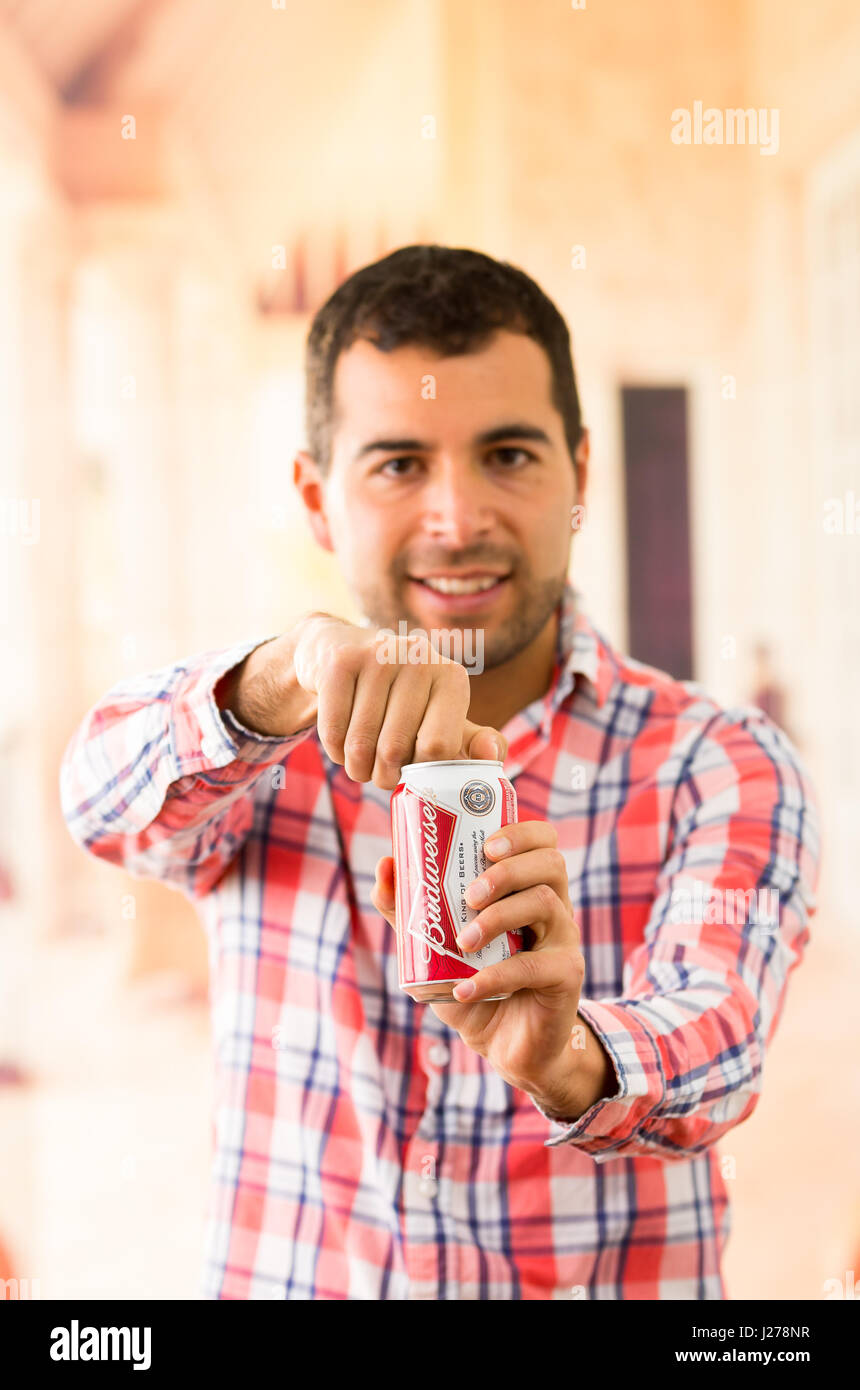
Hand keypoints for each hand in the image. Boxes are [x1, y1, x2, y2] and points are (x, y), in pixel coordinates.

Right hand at [218, 612, 506, 787]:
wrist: (344, 650)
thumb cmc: (400, 696)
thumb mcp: (439, 715)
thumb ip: (469, 742)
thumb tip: (492, 755)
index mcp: (451, 677)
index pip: (439, 747)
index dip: (422, 772)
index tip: (413, 771)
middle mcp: (420, 659)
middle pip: (395, 749)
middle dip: (383, 775)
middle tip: (380, 775)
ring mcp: (378, 656)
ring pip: (360, 744)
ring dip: (356, 767)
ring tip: (359, 764)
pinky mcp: (341, 661)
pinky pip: (333, 731)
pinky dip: (334, 750)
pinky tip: (340, 745)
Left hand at [372, 819, 612, 1118]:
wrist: (502, 1044)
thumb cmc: (471, 983)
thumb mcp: (434, 947)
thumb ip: (409, 910)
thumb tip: (384, 866)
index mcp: (528, 888)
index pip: (542, 842)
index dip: (520, 834)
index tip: (485, 845)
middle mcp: (554, 907)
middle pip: (550, 864)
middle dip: (507, 871)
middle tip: (470, 895)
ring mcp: (564, 940)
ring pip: (546, 904)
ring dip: (498, 917)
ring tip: (463, 942)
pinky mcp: (565, 977)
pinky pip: (535, 966)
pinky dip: (494, 976)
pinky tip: (465, 990)